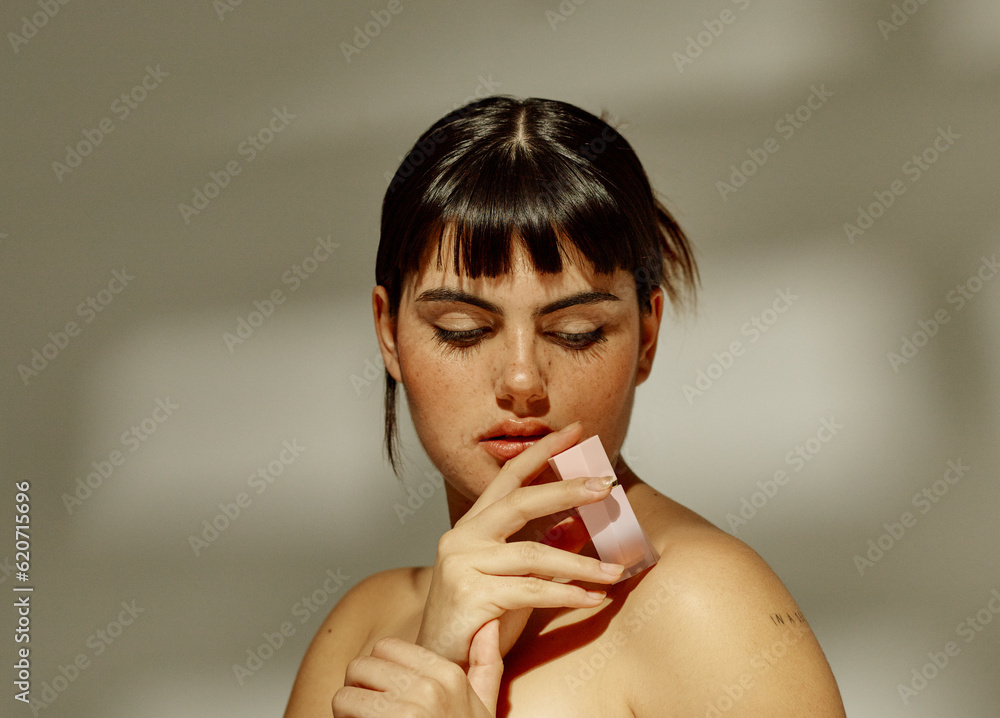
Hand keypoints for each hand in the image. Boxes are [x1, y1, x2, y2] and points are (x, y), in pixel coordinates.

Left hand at [332, 620, 501, 717]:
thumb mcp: (484, 708)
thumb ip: (486, 664)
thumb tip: (490, 625)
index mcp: (448, 676)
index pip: (386, 647)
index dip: (379, 671)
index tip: (387, 693)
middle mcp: (427, 689)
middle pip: (360, 666)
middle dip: (359, 691)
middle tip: (371, 714)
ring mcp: (405, 714)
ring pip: (344, 694)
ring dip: (347, 715)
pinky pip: (342, 717)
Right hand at [415, 422, 624, 665]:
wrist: (438, 662)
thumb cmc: (477, 620)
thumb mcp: (515, 576)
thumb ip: (542, 547)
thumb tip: (582, 524)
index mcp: (472, 527)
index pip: (509, 478)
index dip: (542, 452)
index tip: (576, 430)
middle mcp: (463, 538)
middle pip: (520, 502)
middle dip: (566, 489)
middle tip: (605, 484)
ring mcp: (463, 565)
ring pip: (533, 552)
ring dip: (582, 563)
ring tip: (617, 570)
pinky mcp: (471, 596)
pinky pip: (531, 590)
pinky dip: (567, 594)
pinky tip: (594, 599)